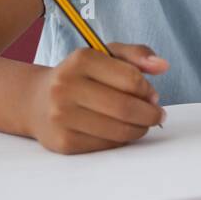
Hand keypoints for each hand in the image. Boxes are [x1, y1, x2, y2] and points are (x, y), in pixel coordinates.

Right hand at [27, 42, 168, 153]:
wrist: (37, 101)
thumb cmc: (81, 75)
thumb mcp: (106, 54)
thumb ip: (137, 54)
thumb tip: (163, 65)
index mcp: (81, 59)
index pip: (130, 78)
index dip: (148, 90)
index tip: (153, 96)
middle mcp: (66, 86)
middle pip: (125, 107)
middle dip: (150, 114)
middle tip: (157, 115)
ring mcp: (62, 116)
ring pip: (118, 129)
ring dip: (140, 129)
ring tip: (143, 124)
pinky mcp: (63, 141)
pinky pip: (105, 145)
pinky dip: (121, 140)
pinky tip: (121, 131)